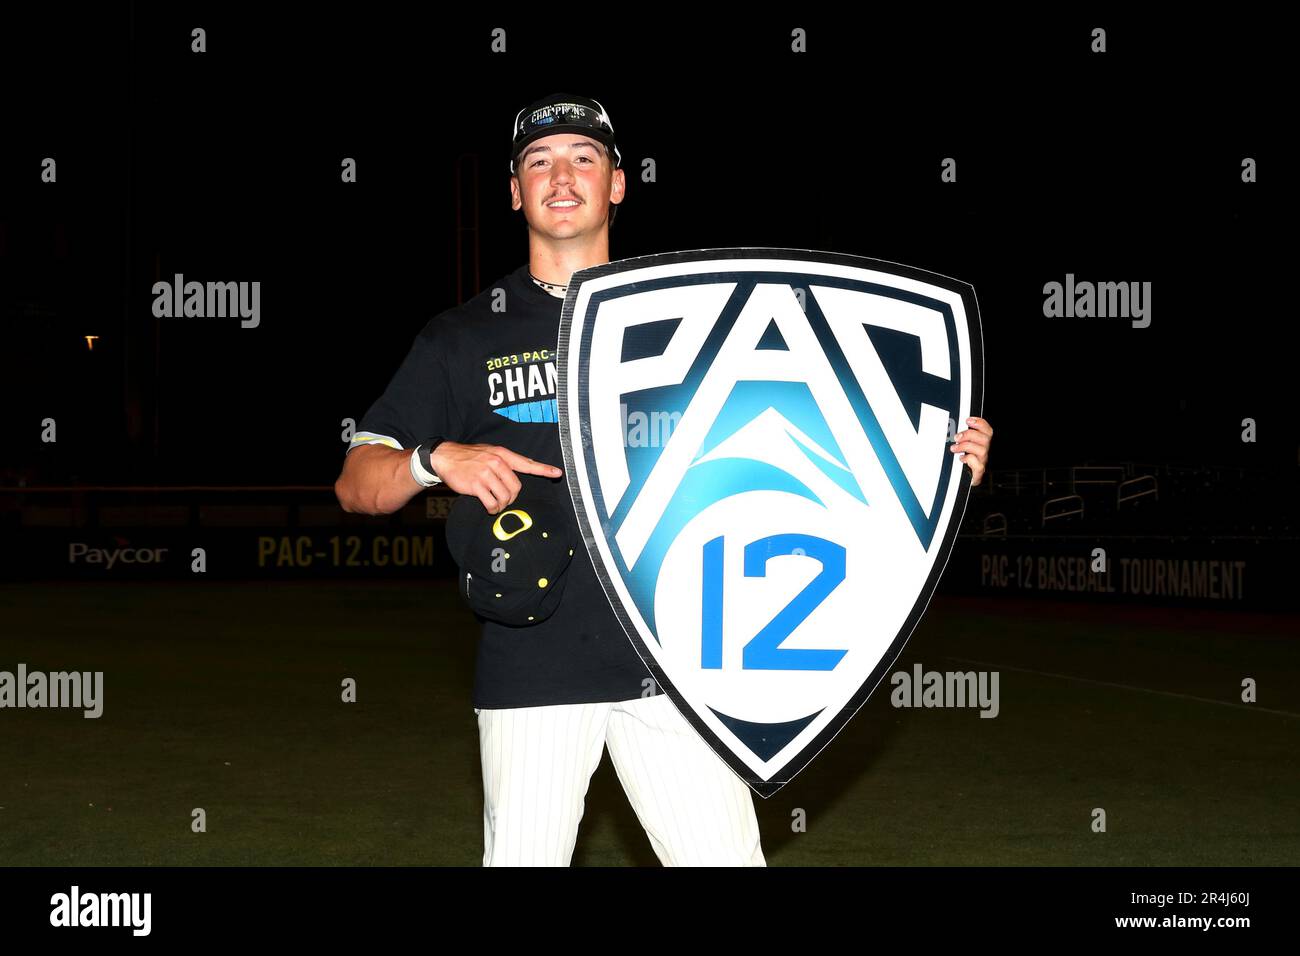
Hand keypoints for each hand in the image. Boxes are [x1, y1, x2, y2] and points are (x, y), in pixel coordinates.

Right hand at [430, 441, 562, 513]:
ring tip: (494, 504)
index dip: (543, 469)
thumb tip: (522, 470)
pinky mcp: (476, 485)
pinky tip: (488, 507)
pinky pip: (492, 503)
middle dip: (511, 497)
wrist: (445, 457)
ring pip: (505, 497)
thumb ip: (505, 461)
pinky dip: (492, 508)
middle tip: (503, 499)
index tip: (557, 473)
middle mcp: (496, 462)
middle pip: (516, 487)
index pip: (526, 463)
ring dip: (501, 505)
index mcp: (502, 454)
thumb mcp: (489, 452)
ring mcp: (486, 473)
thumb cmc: (469, 457)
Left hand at [950, 417, 992, 486]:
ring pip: (982, 450)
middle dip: (969, 435)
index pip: (987, 430)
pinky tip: (960, 459)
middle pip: (985, 439)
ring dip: (966, 446)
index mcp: (980, 443)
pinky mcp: (977, 473)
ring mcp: (981, 462)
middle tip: (956, 437)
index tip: (968, 420)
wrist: (956, 481)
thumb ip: (956, 436)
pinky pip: (979, 465)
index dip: (980, 423)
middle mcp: (983, 452)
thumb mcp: (955, 446)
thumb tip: (948, 425)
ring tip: (954, 448)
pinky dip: (969, 460)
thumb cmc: (955, 462)